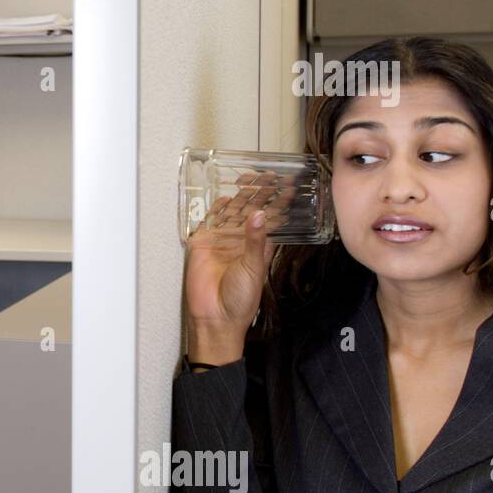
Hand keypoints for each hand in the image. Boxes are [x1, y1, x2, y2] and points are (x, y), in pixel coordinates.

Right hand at [183, 171, 281, 356]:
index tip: (289, 188)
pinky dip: (216, 210)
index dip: (280, 204)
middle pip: (252, 212)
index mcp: (259, 248)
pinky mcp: (203, 244)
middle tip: (270, 176)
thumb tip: (258, 215)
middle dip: (261, 194)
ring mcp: (222, 242)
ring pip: (233, 214)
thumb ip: (254, 241)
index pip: (272, 220)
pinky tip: (224, 198)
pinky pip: (210, 222)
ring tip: (250, 179)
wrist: (215, 316)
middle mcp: (241, 242)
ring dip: (241, 198)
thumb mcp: (254, 268)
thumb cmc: (240, 299)